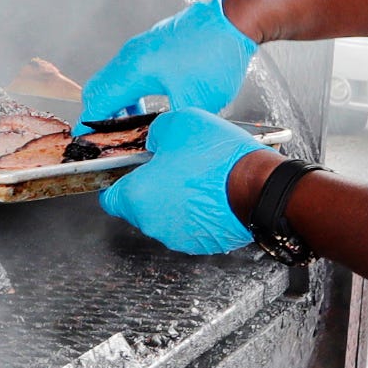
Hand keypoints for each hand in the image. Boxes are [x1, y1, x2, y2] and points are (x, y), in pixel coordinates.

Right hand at [80, 0, 256, 122]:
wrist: (235, 21)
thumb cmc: (217, 56)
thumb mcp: (196, 104)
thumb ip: (172, 125)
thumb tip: (159, 139)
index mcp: (134, 70)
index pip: (98, 101)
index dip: (89, 124)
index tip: (85, 141)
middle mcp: (131, 54)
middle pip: (99, 88)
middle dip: (100, 113)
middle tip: (107, 136)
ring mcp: (142, 45)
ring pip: (115, 77)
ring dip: (119, 101)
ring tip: (134, 123)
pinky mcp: (154, 42)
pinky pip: (130, 68)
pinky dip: (131, 88)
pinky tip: (151, 102)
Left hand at [99, 108, 258, 254]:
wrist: (258, 185)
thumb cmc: (217, 159)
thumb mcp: (175, 123)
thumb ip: (154, 134)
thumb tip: (154, 140)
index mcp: (137, 196)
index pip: (110, 197)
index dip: (118, 181)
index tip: (130, 170)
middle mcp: (152, 223)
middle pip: (139, 207)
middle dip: (151, 188)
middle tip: (171, 167)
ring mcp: (178, 237)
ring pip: (166, 217)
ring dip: (175, 201)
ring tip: (196, 178)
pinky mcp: (203, 244)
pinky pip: (190, 226)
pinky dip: (196, 213)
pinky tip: (210, 193)